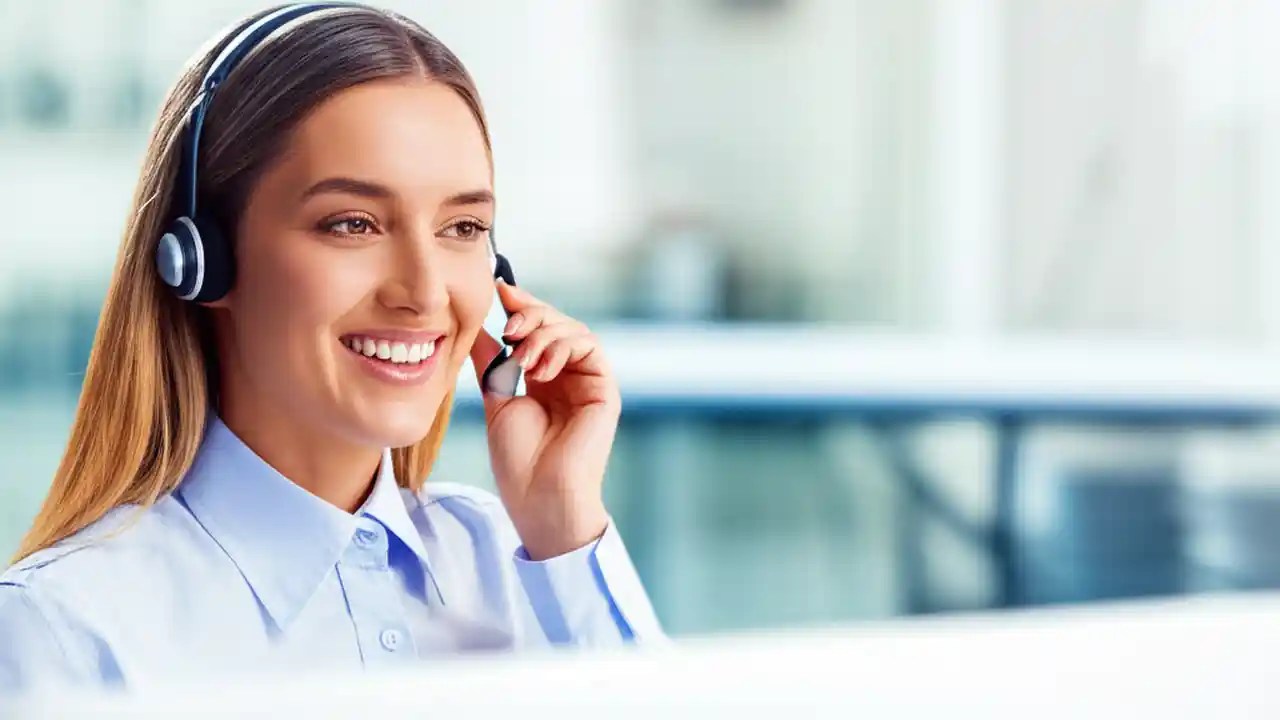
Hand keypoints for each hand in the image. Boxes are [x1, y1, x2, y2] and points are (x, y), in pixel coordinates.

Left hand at [468, 280, 619, 559]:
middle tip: (508, 327)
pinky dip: (562, 347)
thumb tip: (478, 327)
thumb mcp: (497, 400)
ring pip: (574, 330)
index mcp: (544, 379)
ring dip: (544, 333)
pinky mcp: (604, 390)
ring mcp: (588, 382)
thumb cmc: (518, 461)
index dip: (522, 307)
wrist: (538, 496)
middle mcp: (569, 376)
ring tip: (521, 358)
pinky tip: (540, 368)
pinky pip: (589, 347)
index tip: (498, 291)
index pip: (537, 330)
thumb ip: (492, 363)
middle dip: (531, 315)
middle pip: (557, 322)